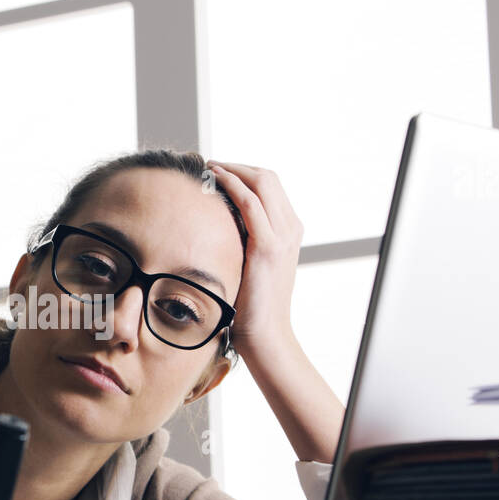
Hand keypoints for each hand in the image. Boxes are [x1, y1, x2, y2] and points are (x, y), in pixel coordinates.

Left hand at [205, 160, 303, 358]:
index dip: (244, 172)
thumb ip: (243, 242)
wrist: (265, 334)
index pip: (271, 185)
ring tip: (207, 168)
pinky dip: (233, 186)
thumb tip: (214, 226)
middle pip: (268, 177)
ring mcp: (283, 237)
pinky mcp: (269, 248)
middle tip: (209, 165)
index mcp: (289, 231)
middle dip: (238, 165)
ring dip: (233, 169)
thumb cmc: (251, 305)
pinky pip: (252, 204)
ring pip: (263, 182)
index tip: (217, 171)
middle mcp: (291, 228)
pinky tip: (214, 181)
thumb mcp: (250, 265)